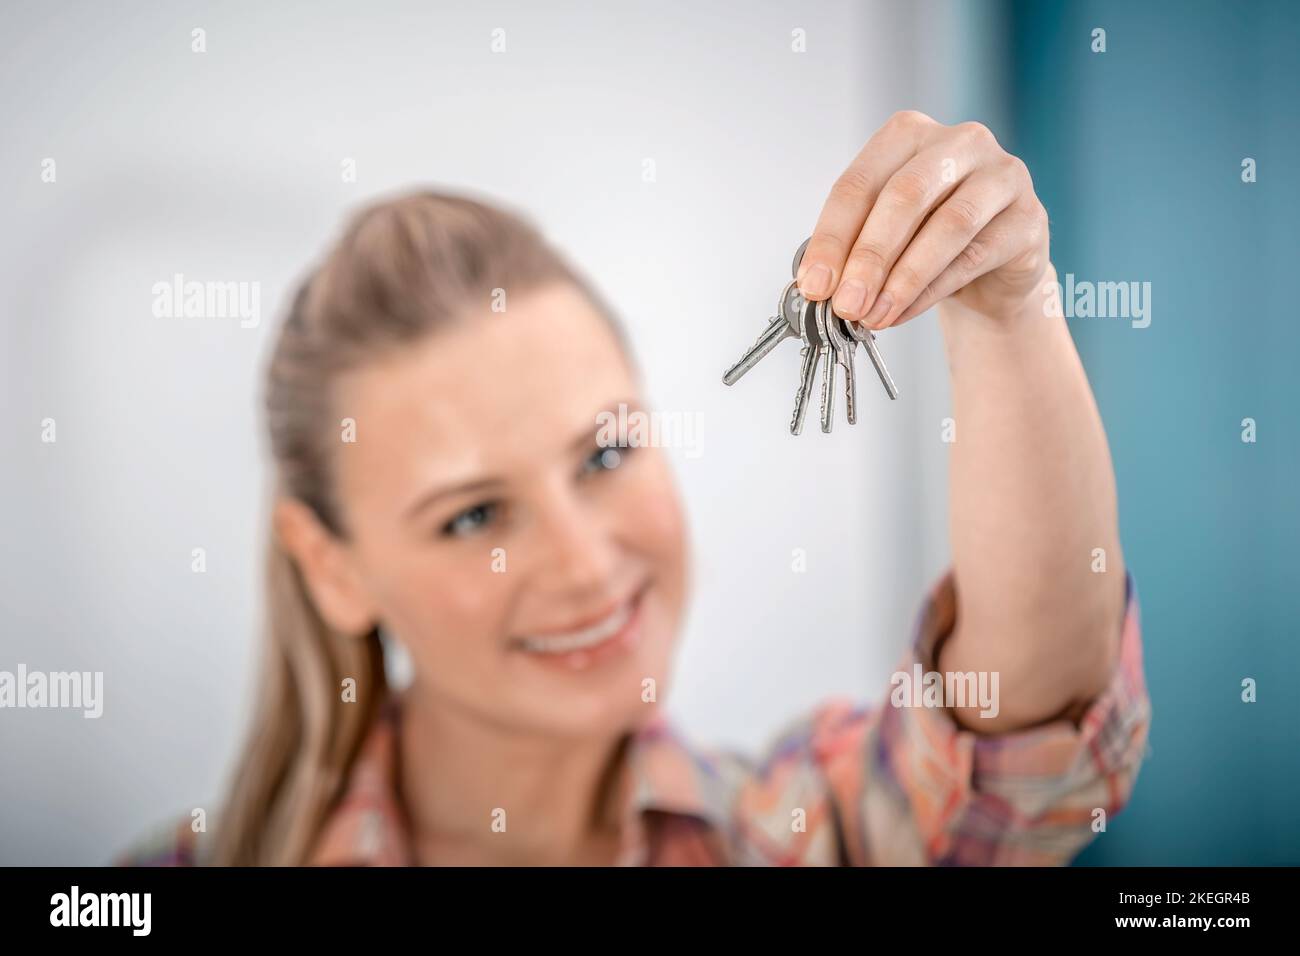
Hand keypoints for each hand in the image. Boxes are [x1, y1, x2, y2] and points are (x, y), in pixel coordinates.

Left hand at [797, 111, 1049, 328]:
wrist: (993, 269)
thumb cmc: (927, 240)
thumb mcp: (884, 236)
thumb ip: (852, 250)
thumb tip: (820, 285)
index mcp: (909, 133)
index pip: (860, 183)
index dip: (831, 238)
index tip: (813, 285)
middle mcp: (960, 142)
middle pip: (904, 196)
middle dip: (868, 257)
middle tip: (846, 304)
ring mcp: (1002, 174)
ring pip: (947, 225)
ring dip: (903, 279)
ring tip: (874, 316)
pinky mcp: (1029, 216)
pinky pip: (975, 255)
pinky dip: (932, 290)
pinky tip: (903, 313)